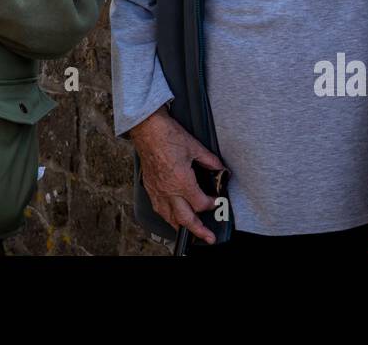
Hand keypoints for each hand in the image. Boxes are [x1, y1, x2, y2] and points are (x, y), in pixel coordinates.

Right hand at [128, 107, 226, 244]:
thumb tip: (220, 169)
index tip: (217, 201)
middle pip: (185, 219)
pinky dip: (167, 216)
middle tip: (208, 238)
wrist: (147, 129)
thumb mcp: (194, 147)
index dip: (211, 204)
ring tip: (190, 233)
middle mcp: (169, 190)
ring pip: (169, 218)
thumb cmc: (167, 135)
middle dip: (199, 231)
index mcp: (182, 181)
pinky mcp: (150, 187)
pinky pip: (158, 208)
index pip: (200, 203)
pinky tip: (171, 216)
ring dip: (181, 227)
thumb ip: (210, 161)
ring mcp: (157, 190)